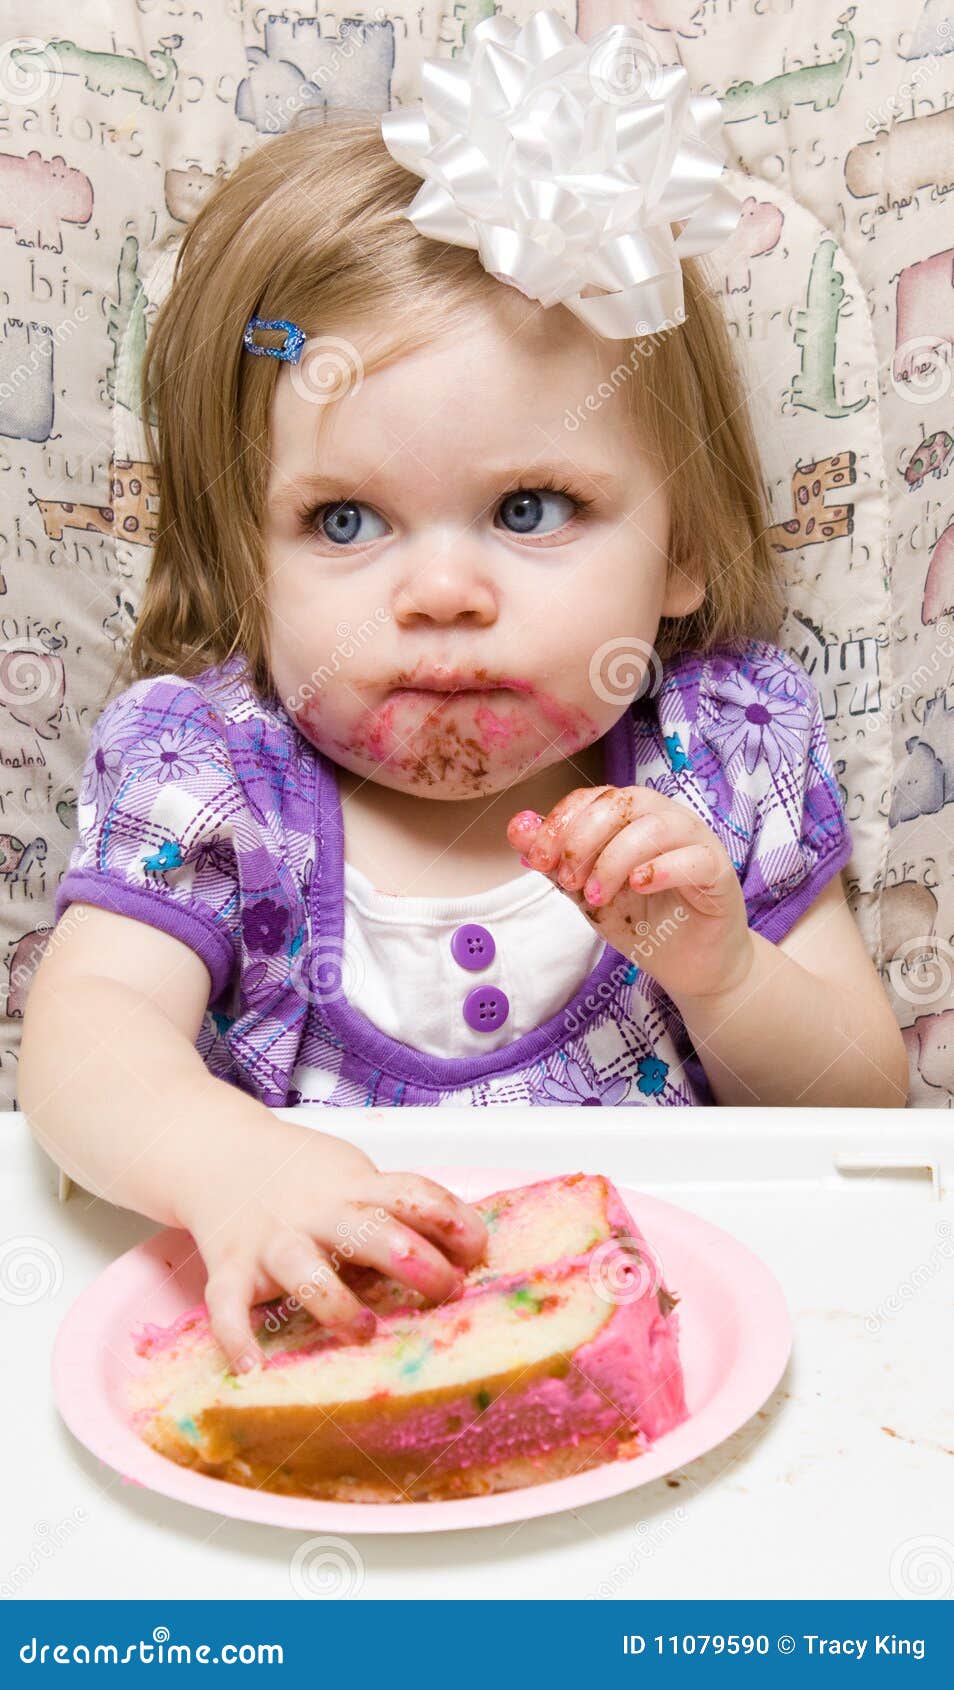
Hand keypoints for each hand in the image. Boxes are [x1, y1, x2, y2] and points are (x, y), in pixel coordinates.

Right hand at [177, 1117, 487, 1372]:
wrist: (221, 1150)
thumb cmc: (305, 1178)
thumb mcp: (355, 1177)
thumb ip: (395, 1210)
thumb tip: (462, 1254)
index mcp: (356, 1188)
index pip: (412, 1195)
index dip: (452, 1219)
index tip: (478, 1249)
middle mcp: (318, 1213)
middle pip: (369, 1231)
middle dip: (412, 1259)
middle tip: (447, 1290)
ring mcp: (273, 1240)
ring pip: (304, 1268)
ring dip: (337, 1301)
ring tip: (366, 1330)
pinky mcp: (231, 1266)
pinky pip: (227, 1303)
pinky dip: (236, 1335)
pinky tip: (252, 1368)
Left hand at [506, 784, 755, 1004]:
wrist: (691, 967)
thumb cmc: (644, 924)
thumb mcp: (588, 896)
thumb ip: (557, 865)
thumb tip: (517, 829)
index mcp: (633, 818)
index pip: (594, 798)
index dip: (561, 822)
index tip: (538, 859)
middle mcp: (666, 819)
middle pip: (623, 803)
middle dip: (583, 838)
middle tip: (568, 881)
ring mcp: (697, 841)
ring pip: (656, 825)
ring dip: (615, 858)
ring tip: (596, 896)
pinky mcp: (719, 871)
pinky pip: (693, 857)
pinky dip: (661, 868)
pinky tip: (639, 886)